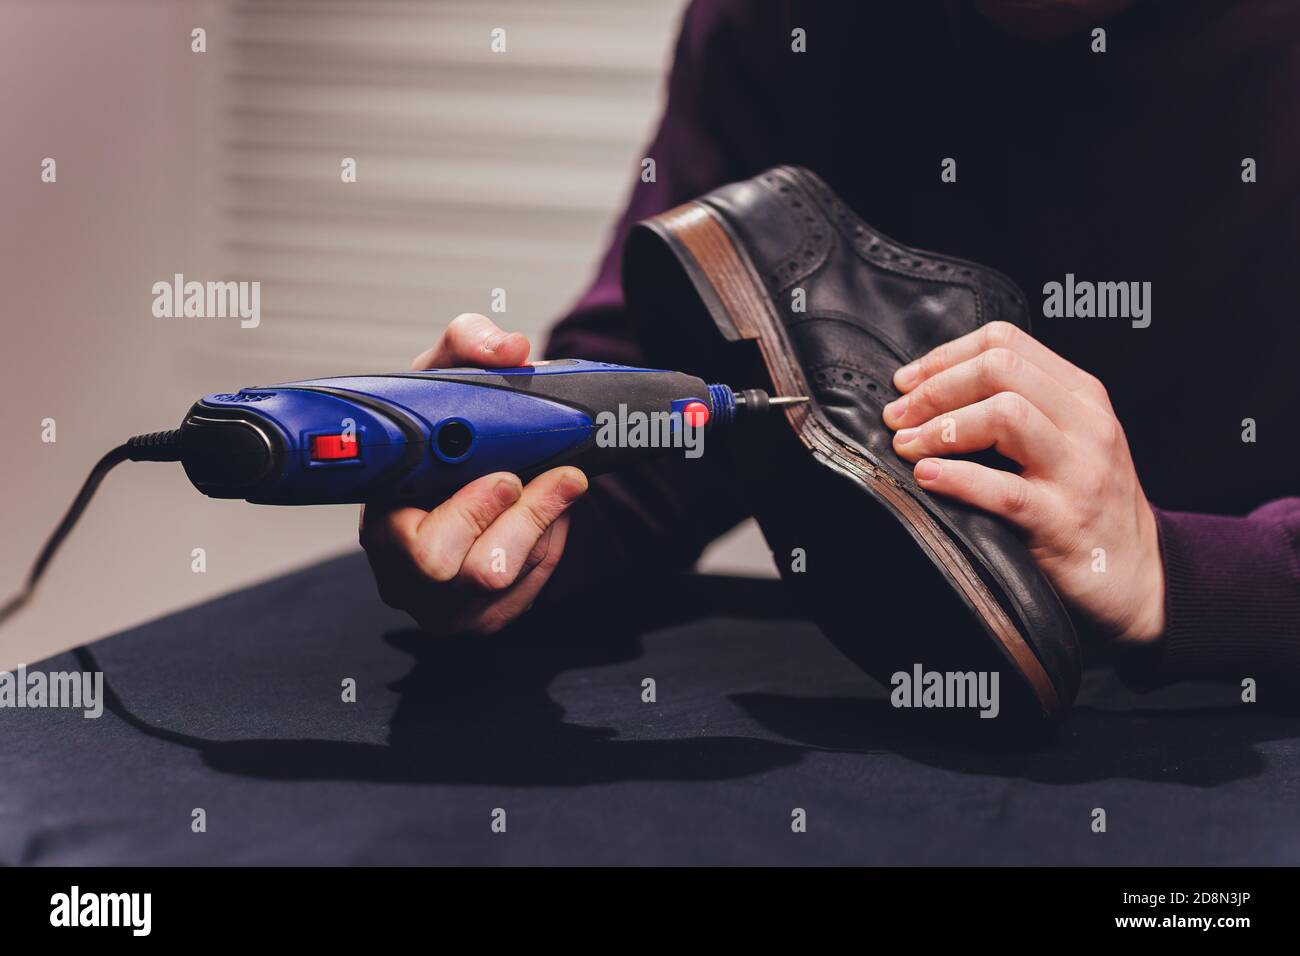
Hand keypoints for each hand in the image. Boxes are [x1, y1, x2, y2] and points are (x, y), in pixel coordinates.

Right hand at [359, 313, 587, 635]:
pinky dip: (546, 551)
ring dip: (542, 529)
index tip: (506, 475)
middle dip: (520, 520)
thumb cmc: (444, 431)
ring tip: (557, 487)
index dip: (467, 512)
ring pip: (504, 584)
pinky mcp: (481, 620)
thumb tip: (508, 348)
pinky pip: (525, 596)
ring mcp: (441, 606)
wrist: (466, 468)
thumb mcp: (446, 374)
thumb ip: (468, 343)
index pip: (412, 543)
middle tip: (550, 477)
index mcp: (379, 518)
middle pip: (466, 571)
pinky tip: (546, 517)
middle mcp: (402, 573)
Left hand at [884, 321, 1164, 644]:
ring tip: (907, 446)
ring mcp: (1079, 472)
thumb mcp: (1066, 440)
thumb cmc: (1084, 505)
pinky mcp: (1062, 521)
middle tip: (897, 416)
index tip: (906, 384)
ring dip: (942, 426)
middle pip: (999, 370)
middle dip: (935, 389)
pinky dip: (955, 478)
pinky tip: (926, 476)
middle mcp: (1086, 424)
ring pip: (1005, 415)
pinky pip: (1002, 489)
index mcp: (1082, 394)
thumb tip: (929, 390)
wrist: (1137, 577)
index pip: (1005, 342)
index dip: (944, 357)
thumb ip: (1018, 406)